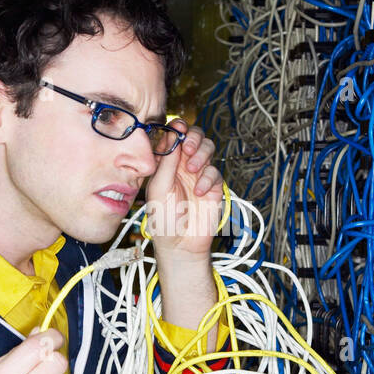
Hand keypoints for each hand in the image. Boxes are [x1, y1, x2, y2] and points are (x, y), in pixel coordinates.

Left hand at [144, 121, 223, 260]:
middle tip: (188, 148)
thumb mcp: (158, 188)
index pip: (174, 136)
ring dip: (201, 155)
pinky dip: (207, 179)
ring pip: (207, 149)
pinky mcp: (213, 186)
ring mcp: (199, 174)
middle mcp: (183, 165)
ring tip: (192, 169)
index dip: (177, 129)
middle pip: (195, 137)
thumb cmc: (164, 219)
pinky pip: (214, 172)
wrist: (181, 244)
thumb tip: (172, 135)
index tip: (178, 128)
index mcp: (166, 163)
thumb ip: (166, 161)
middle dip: (194, 137)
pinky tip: (199, 192)